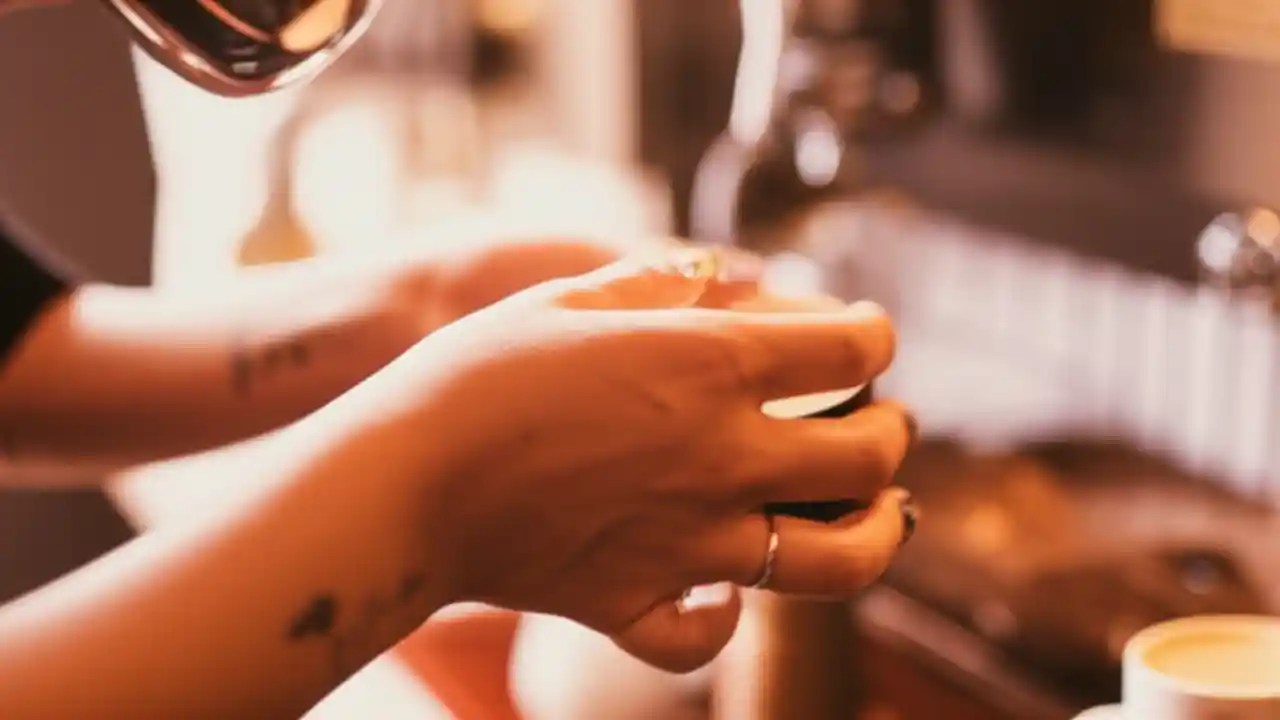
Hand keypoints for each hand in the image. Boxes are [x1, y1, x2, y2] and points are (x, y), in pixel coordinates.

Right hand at [361, 248, 914, 672]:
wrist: (404, 477)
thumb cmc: (480, 371)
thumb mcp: (574, 296)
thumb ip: (664, 285)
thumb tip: (724, 281)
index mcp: (711, 368)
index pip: (851, 347)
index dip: (876, 331)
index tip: (867, 329)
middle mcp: (722, 458)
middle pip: (869, 456)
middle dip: (895, 432)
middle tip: (888, 421)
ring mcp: (690, 541)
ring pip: (838, 564)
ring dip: (877, 535)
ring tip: (882, 513)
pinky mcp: (637, 601)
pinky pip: (706, 634)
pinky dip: (724, 619)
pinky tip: (723, 593)